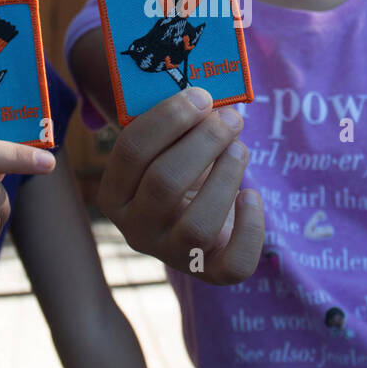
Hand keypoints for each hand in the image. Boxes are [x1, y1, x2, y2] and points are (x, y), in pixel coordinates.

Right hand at [97, 87, 263, 284]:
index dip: (169, 118)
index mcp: (114, 193)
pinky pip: (233, 264)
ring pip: (198, 224)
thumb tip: (213, 97)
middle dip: (204, 142)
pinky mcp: (209, 272)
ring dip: (226, 176)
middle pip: (165, 183)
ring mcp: (171, 255)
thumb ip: (177, 123)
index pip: (131, 151)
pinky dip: (251, 228)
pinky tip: (252, 196)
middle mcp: (135, 229)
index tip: (202, 95)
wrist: (195, 215)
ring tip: (240, 148)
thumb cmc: (180, 167)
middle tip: (231, 117)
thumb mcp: (166, 146)